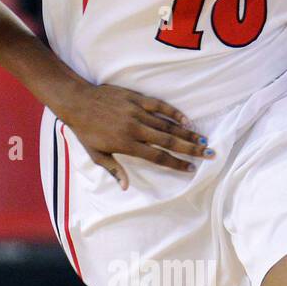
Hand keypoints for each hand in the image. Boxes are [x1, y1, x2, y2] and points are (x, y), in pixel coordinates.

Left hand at [52, 83, 209, 190]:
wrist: (77, 102)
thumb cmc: (85, 131)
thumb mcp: (96, 154)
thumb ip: (114, 169)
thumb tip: (125, 187)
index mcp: (126, 144)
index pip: (157, 157)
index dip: (175, 164)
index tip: (191, 169)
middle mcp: (135, 129)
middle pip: (168, 141)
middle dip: (190, 149)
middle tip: (210, 154)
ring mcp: (136, 112)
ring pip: (167, 124)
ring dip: (187, 133)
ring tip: (203, 141)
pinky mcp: (135, 98)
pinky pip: (159, 105)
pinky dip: (173, 112)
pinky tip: (186, 120)